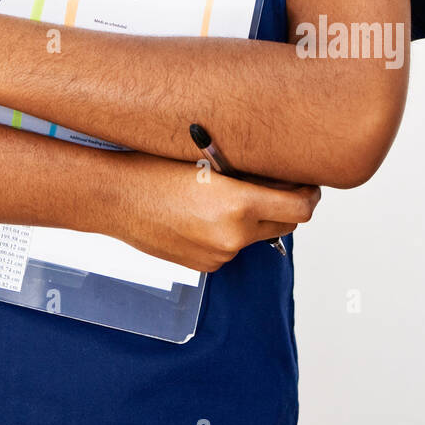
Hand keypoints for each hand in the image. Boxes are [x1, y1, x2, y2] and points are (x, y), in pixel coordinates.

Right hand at [111, 151, 320, 272]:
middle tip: (279, 184)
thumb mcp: (207, 159)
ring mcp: (219, 255)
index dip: (310, 196)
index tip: (308, 186)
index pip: (298, 209)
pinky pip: (231, 247)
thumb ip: (247, 172)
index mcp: (238, 205)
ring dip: (254, 218)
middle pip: (285, 226)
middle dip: (286, 206)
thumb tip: (278, 175)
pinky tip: (204, 211)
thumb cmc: (152, 169)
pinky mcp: (205, 265)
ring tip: (227, 193)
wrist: (115, 197)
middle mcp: (233, 236)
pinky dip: (229, 231)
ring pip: (256, 236)